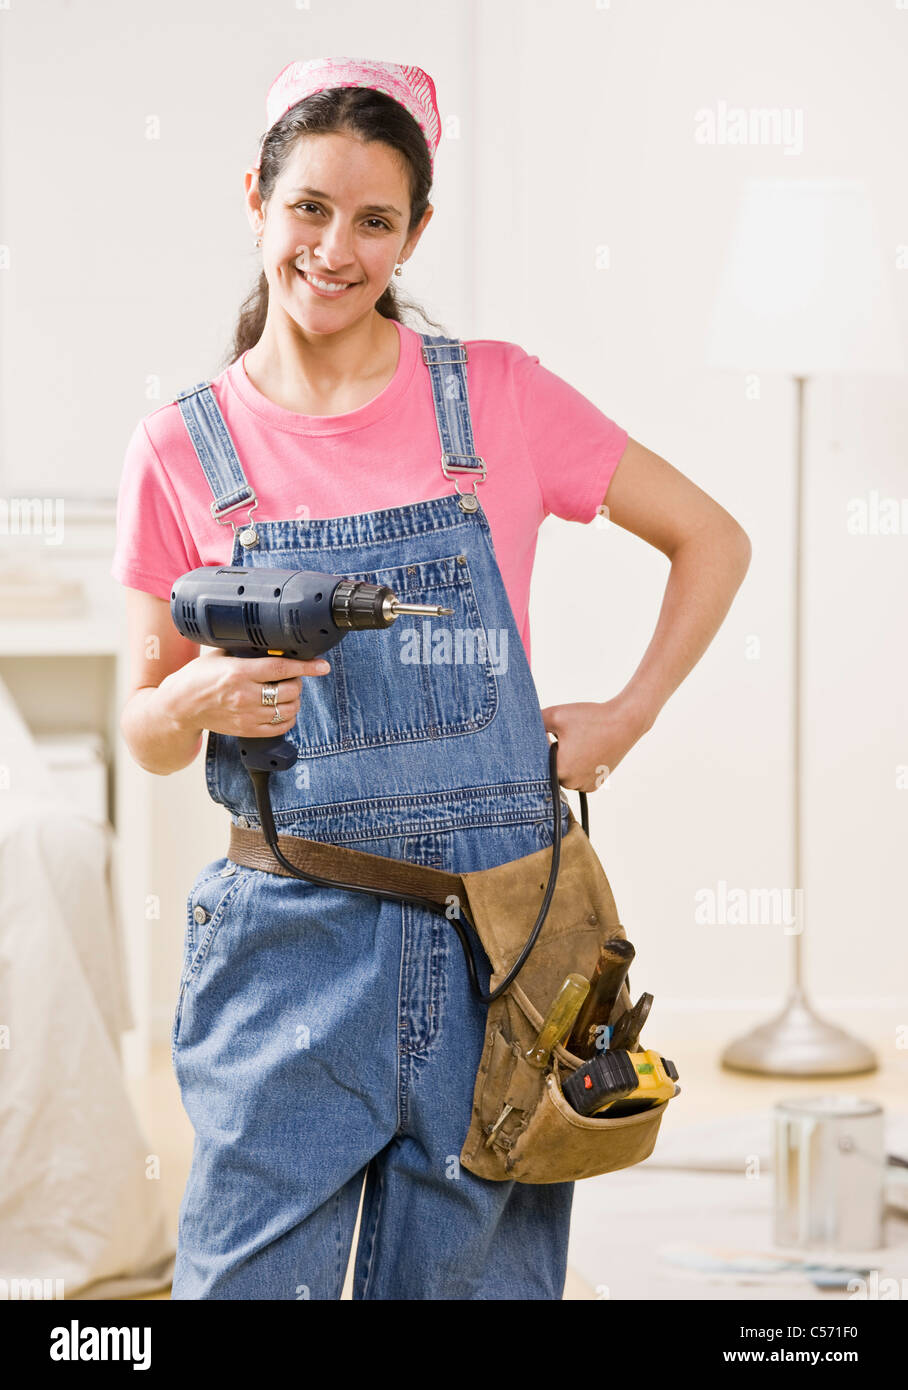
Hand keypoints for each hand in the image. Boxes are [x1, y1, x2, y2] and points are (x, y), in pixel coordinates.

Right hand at [160, 650, 331, 739]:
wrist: (179, 707)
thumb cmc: (197, 678)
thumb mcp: (220, 656)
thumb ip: (245, 653)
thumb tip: (271, 645)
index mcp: (239, 672)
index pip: (281, 668)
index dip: (306, 666)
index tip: (322, 666)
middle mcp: (245, 695)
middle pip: (290, 690)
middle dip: (298, 682)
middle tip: (292, 677)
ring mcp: (247, 715)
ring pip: (289, 709)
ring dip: (294, 700)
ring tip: (286, 693)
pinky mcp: (247, 730)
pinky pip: (280, 727)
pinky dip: (288, 718)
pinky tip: (282, 709)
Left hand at [539, 698, 648, 792]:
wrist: (625, 722)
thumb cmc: (591, 718)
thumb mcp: (556, 714)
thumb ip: (534, 721)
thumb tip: (518, 726)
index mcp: (560, 769)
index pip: (536, 763)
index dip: (538, 747)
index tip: (545, 735)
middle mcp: (572, 783)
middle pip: (549, 770)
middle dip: (551, 755)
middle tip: (562, 737)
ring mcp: (585, 786)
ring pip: (563, 775)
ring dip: (564, 762)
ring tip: (576, 743)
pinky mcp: (595, 784)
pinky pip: (576, 778)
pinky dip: (576, 767)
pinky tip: (583, 751)